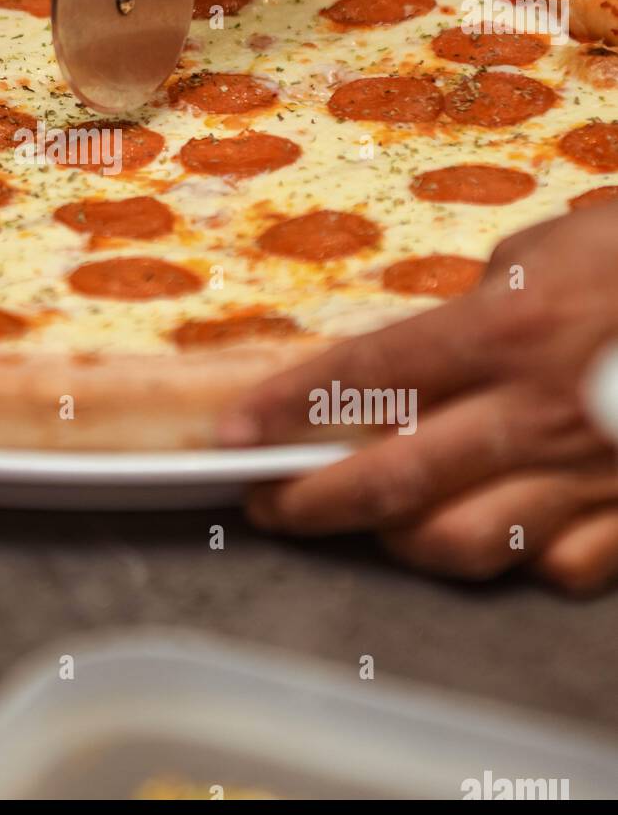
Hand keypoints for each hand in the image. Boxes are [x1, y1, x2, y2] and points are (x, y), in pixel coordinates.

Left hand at [219, 205, 617, 593]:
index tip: (232, 434)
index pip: (363, 377)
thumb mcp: (549, 247)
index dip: (284, 409)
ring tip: (374, 524)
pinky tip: (499, 536)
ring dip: (401, 541)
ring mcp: (590, 474)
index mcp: (503, 333)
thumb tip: (433, 341)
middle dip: (311, 502)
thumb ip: (481, 303)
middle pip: (393, 480)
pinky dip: (517, 560)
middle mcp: (535, 412)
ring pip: (467, 545)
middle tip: (268, 503)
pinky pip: (561, 567)